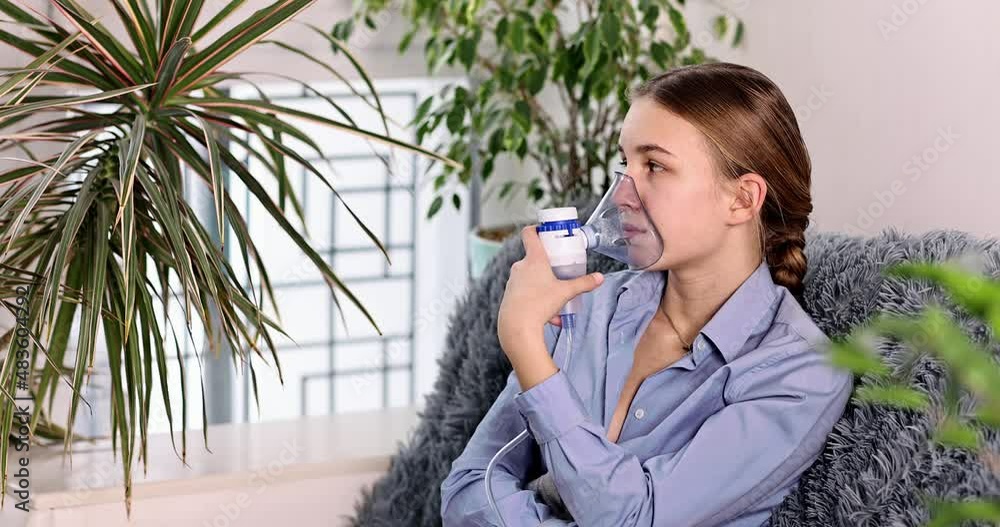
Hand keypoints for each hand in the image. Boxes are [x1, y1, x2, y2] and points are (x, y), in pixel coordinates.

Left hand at [497, 225, 603, 357]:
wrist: (516, 327)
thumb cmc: (539, 304)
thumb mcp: (566, 292)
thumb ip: (583, 284)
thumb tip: (599, 278)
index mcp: (533, 259)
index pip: (530, 233)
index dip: (537, 228)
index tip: (545, 231)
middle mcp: (520, 266)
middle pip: (534, 257)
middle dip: (548, 263)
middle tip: (560, 269)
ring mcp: (513, 281)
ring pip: (531, 278)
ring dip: (544, 286)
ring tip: (558, 301)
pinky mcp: (509, 295)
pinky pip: (527, 293)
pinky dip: (538, 300)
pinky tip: (550, 317)